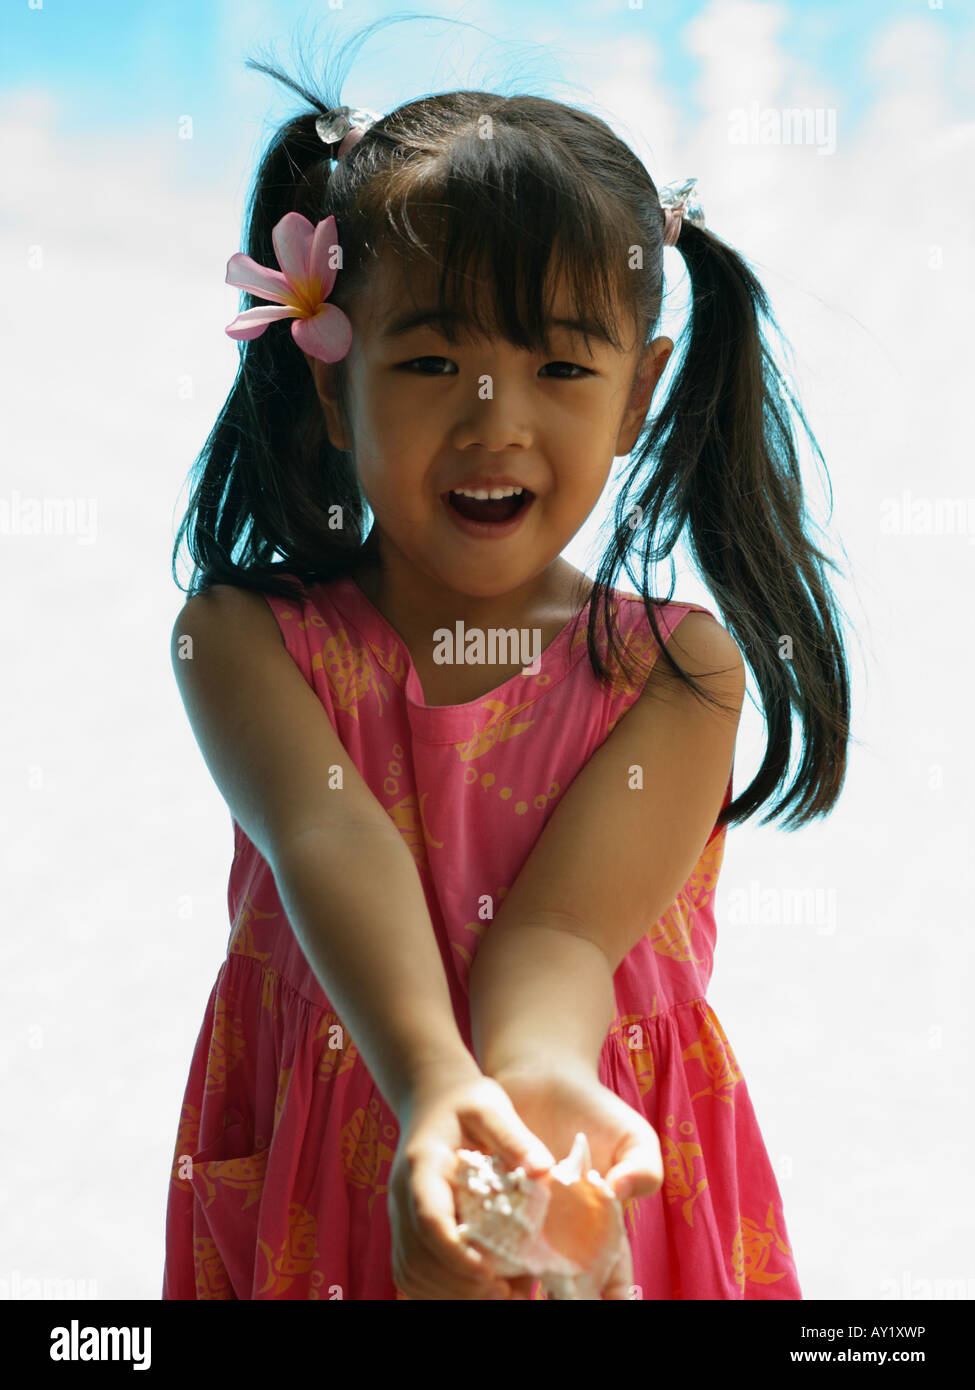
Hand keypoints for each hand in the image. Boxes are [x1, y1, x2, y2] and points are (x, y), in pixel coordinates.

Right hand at [388, 1066, 557, 1299]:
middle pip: (417, 1256)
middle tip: (505, 1293)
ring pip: (409, 1272)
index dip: (455, 1253)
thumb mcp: (491, 1106)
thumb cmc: (464, 1101)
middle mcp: (403, 1196)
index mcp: (422, 1166)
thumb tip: (544, 1170)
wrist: (432, 1097)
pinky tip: (474, 1289)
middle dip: (458, 1284)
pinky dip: (438, 1290)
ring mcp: (400, 1214)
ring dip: (448, 1292)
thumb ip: (514, 1136)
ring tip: (497, 1294)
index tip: (489, 1275)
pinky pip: (410, 1272)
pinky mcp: (406, 1226)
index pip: (430, 1218)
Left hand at [487, 1059, 664, 1299]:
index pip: (611, 1279)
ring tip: (513, 1299)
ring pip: (525, 1270)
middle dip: (564, 1302)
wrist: (543, 1076)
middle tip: (557, 1304)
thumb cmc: (595, 1110)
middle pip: (566, 1287)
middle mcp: (563, 1234)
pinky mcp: (496, 1201)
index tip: (612, 1306)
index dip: (612, 1299)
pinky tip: (485, 1268)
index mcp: (602, 1228)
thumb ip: (645, 1168)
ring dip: (520, 1290)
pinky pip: (491, 1235)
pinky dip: (488, 1254)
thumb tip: (621, 1190)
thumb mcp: (635, 1136)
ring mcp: (528, 1221)